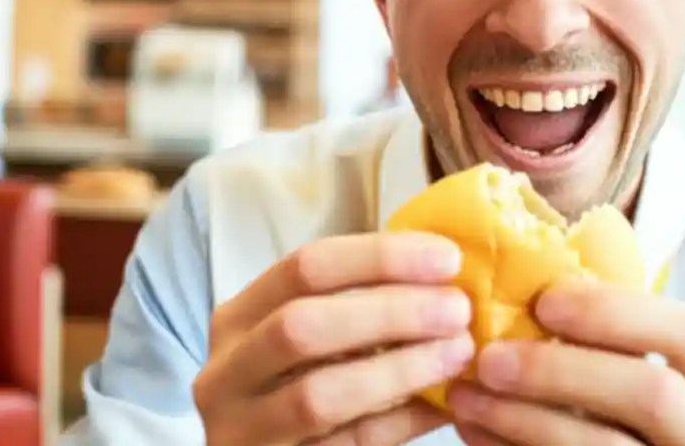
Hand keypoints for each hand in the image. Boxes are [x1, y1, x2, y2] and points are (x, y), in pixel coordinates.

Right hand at [193, 232, 475, 444]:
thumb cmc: (294, 385)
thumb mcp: (303, 336)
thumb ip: (354, 305)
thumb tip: (443, 275)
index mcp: (237, 319)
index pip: (304, 268)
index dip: (379, 257)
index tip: (446, 258)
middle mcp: (226, 373)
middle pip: (302, 326)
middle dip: (389, 311)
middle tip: (457, 309)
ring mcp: (243, 430)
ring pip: (319, 394)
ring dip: (399, 368)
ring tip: (456, 353)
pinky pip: (347, 445)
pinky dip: (400, 422)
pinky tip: (442, 405)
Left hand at [446, 281, 684, 445]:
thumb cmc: (618, 430)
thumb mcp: (633, 391)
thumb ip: (603, 349)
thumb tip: (519, 286)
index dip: (616, 312)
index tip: (544, 302)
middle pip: (653, 394)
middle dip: (563, 371)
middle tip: (489, 358)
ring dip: (524, 418)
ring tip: (466, 398)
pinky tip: (474, 434)